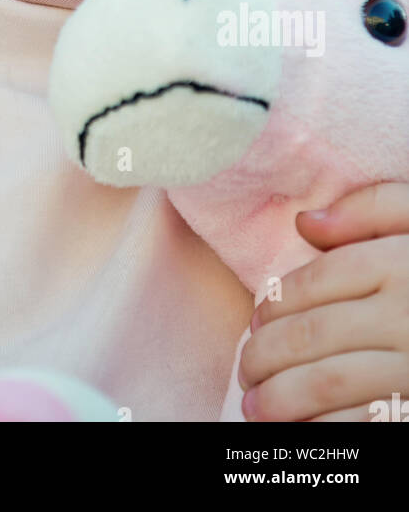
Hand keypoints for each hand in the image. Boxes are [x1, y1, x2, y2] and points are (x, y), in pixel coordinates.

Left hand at [237, 181, 408, 420]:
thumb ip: (372, 208)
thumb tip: (305, 223)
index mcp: (402, 263)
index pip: (316, 282)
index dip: (274, 304)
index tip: (255, 322)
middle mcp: (408, 314)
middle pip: (314, 335)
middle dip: (265, 356)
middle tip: (246, 369)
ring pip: (330, 382)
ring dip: (282, 398)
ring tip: (257, 406)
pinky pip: (364, 422)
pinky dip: (324, 428)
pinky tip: (301, 430)